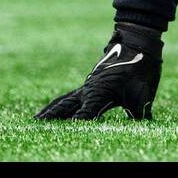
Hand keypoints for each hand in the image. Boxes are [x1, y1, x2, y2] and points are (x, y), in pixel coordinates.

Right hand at [35, 25, 162, 120]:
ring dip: (51, 110)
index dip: (77, 124)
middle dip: (51, 118)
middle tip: (34, 126)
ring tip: (37, 120)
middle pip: (65, 107)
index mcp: (99, 92)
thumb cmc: (140, 67)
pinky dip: (61, 103)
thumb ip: (137, 110)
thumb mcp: (142, 91)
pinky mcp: (91, 83)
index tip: (66, 134)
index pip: (85, 114)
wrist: (137, 43)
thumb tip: (140, 122)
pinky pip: (71, 95)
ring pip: (64, 100)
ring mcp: (88, 85)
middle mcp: (89, 90)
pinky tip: (60, 107)